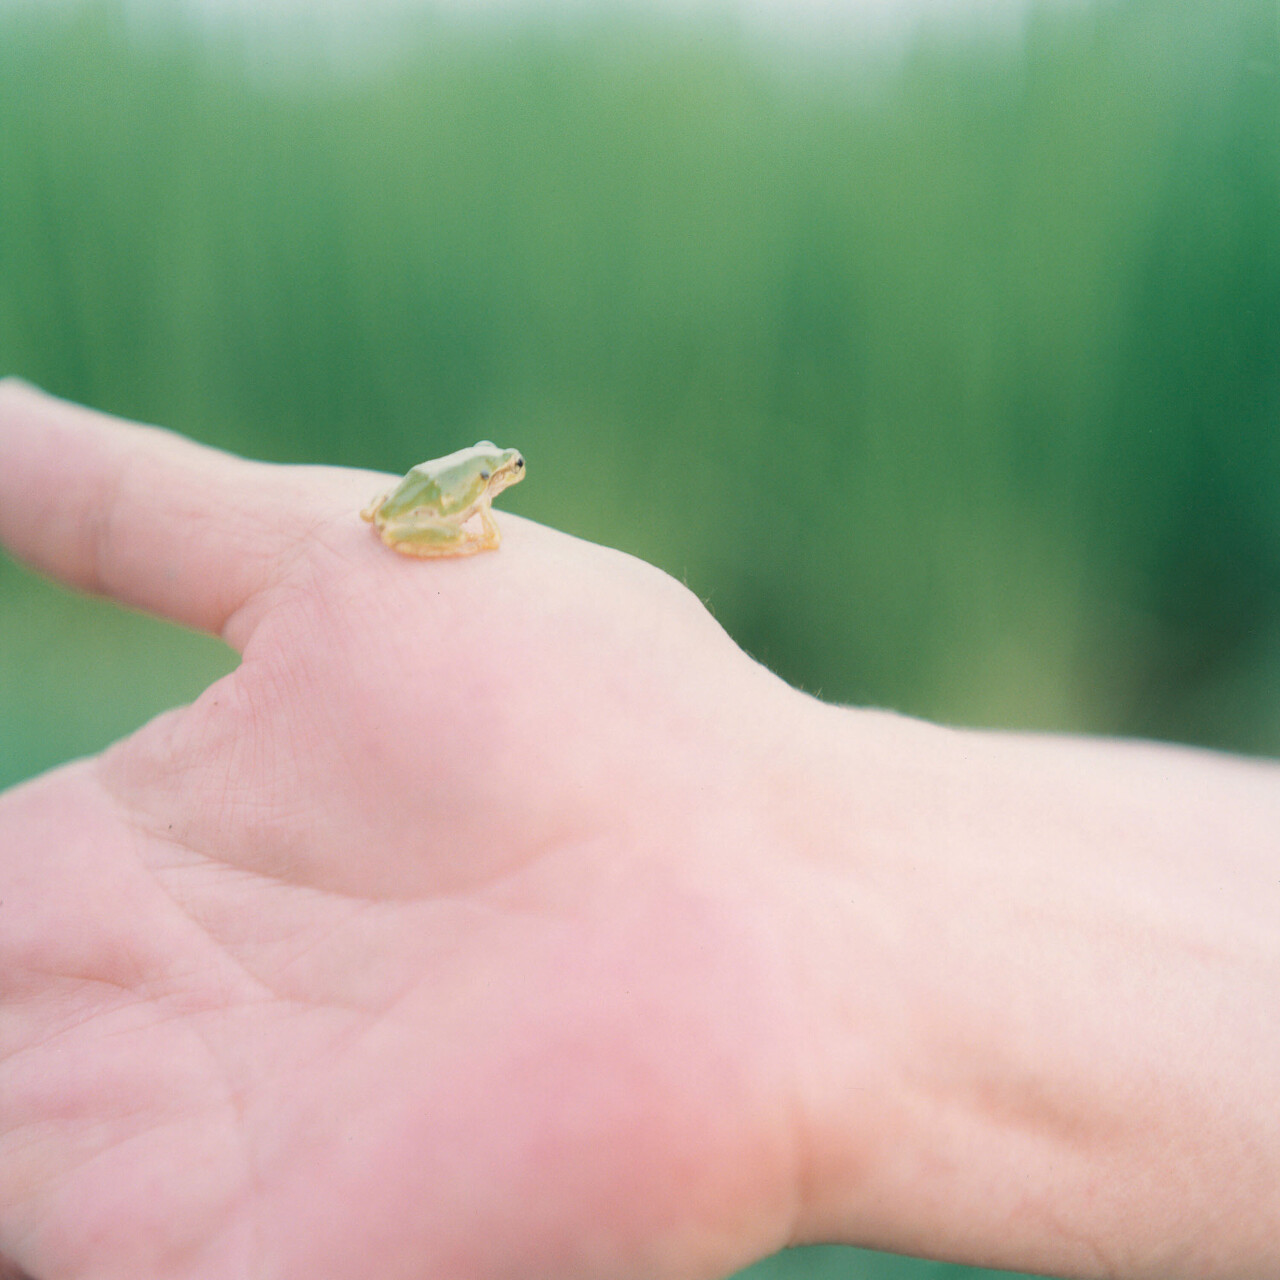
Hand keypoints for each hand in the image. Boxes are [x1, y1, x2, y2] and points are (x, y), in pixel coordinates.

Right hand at [0, 383, 810, 1279]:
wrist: (779, 895)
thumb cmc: (601, 716)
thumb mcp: (325, 563)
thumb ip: (122, 502)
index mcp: (106, 868)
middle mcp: (99, 1031)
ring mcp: (151, 1177)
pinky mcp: (238, 1278)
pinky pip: (45, 1260)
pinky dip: (8, 1200)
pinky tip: (8, 1144)